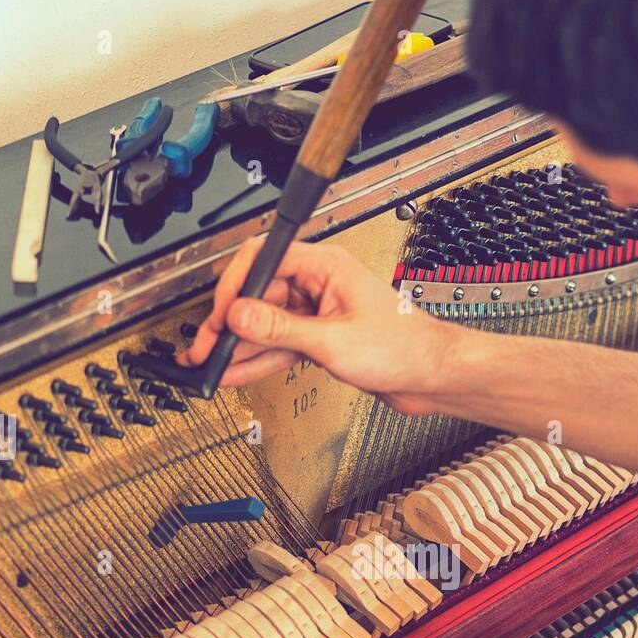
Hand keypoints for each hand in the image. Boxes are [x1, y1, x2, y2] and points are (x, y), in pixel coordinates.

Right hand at [181, 238, 453, 413]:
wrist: (432, 376)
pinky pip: (280, 346)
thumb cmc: (404, 346)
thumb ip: (281, 328)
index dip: (235, 287)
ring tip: (209, 362)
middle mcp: (318, 284)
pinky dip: (258, 359)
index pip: (263, 261)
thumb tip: (240, 315)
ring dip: (238, 345)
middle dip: (229, 323)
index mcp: (324, 266)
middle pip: (259, 295)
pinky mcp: (320, 339)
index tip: (220, 316)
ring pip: (266, 325)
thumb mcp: (333, 340)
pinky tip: (234, 370)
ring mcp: (317, 313)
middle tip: (205, 345)